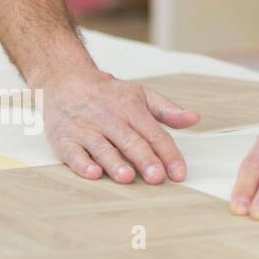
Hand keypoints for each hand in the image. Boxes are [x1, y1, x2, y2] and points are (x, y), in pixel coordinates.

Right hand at [42, 69, 198, 183]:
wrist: (66, 80)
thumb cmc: (109, 94)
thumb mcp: (141, 95)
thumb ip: (167, 110)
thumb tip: (194, 119)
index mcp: (132, 110)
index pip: (155, 134)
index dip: (169, 154)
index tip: (179, 173)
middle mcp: (110, 120)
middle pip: (131, 142)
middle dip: (145, 160)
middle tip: (157, 178)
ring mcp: (86, 129)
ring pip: (103, 148)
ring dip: (115, 163)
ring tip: (127, 178)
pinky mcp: (64, 139)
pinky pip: (73, 153)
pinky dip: (82, 163)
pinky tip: (93, 173)